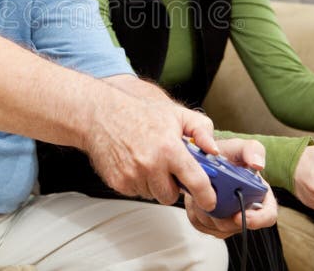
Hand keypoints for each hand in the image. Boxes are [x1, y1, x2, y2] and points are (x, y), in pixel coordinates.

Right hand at [83, 95, 219, 210]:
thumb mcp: (176, 114)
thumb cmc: (137, 113)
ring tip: (149, 161)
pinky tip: (135, 163)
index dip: (206, 196)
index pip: (196, 182)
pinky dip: (139, 182)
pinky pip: (137, 192)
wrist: (100, 114)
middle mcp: (151, 164)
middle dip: (173, 185)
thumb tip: (214, 151)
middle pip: (172, 195)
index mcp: (169, 148)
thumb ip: (202, 130)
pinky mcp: (118, 183)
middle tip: (168, 168)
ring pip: (153, 194)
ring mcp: (133, 176)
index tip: (209, 201)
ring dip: (155, 184)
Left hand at [184, 138, 276, 237]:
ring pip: (218, 227)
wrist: (203, 157)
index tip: (240, 215)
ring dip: (206, 210)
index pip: (268, 216)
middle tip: (209, 196)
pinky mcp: (210, 223)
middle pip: (237, 224)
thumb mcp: (239, 147)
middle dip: (222, 213)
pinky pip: (203, 225)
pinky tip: (195, 197)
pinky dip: (196, 212)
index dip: (257, 219)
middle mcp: (246, 209)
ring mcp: (228, 219)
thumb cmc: (224, 154)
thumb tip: (258, 165)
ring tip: (201, 190)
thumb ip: (252, 150)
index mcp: (259, 194)